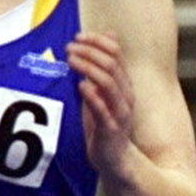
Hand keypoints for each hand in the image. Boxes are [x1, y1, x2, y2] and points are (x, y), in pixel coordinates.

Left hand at [65, 32, 137, 172]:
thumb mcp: (103, 93)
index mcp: (124, 85)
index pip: (117, 54)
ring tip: (71, 60)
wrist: (116, 159)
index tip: (79, 36)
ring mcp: (120, 112)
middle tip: (69, 47)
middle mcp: (126, 95)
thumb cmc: (105, 125)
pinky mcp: (111, 128)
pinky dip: (93, 95)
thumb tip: (106, 40)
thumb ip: (103, 69)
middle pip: (112, 64)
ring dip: (89, 68)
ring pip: (109, 82)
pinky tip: (81, 86)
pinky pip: (104, 109)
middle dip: (89, 52)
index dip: (98, 41)